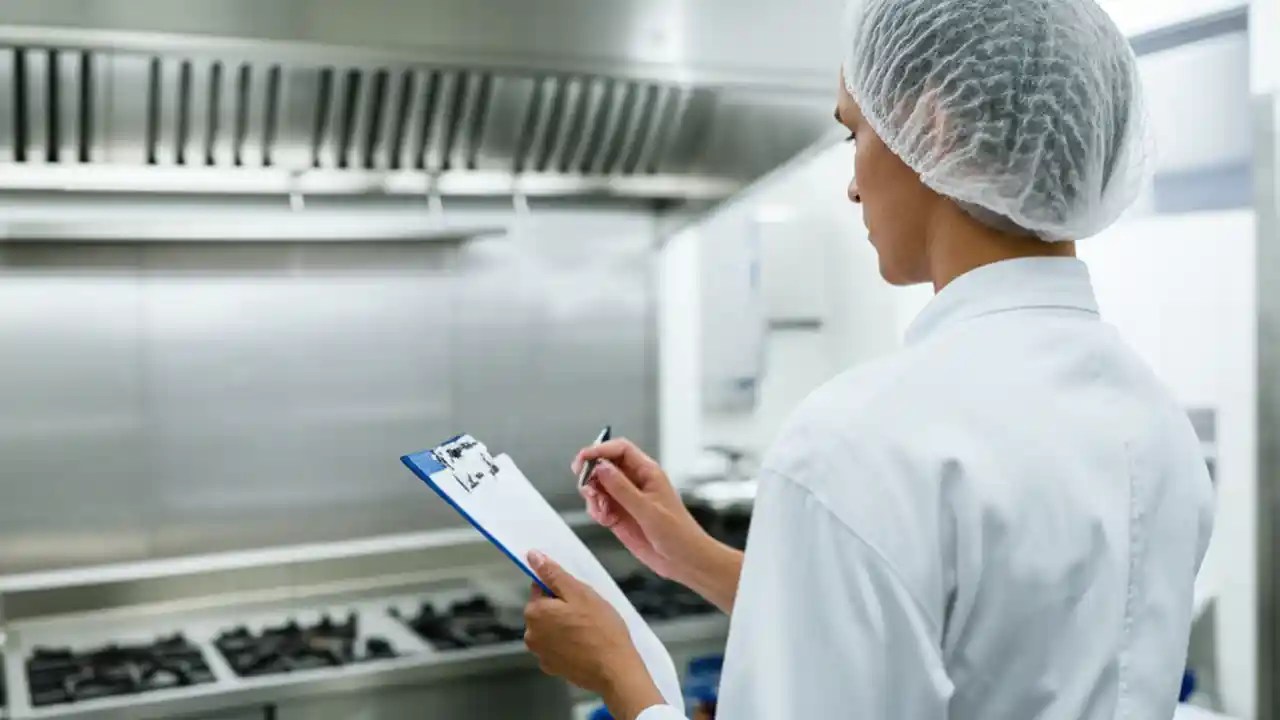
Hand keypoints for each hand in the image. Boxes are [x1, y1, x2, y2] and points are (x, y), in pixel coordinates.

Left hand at [523, 551, 664, 719]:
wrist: (615, 670)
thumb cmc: (600, 628)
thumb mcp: (580, 593)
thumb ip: (553, 574)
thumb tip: (532, 556)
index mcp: (535, 612)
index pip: (540, 588)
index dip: (560, 589)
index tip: (579, 596)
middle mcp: (531, 634)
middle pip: (544, 610)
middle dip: (561, 608)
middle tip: (587, 612)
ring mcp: (540, 654)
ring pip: (550, 629)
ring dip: (563, 626)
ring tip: (588, 630)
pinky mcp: (552, 668)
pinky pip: (556, 647)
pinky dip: (566, 644)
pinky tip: (585, 646)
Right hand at [574, 438, 710, 581]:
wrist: (684, 560)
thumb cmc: (678, 533)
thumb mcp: (648, 510)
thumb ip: (622, 488)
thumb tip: (601, 467)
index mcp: (648, 472)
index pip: (620, 450)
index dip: (599, 450)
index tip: (583, 460)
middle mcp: (635, 482)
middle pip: (604, 465)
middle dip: (591, 474)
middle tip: (588, 488)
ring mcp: (626, 499)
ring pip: (599, 486)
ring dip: (593, 496)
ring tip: (601, 510)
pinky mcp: (620, 516)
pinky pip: (600, 506)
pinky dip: (596, 511)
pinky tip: (605, 520)